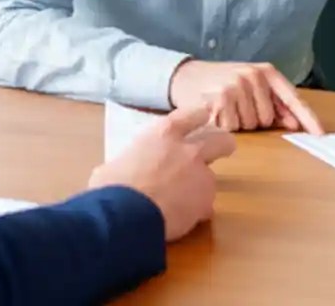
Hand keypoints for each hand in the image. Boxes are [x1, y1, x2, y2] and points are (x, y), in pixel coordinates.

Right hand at [88, 106, 236, 241]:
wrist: (125, 216)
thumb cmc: (111, 186)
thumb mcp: (117, 163)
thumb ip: (132, 161)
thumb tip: (123, 171)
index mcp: (164, 134)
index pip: (193, 114)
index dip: (199, 117)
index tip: (203, 118)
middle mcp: (188, 150)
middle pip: (221, 140)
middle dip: (223, 145)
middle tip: (219, 152)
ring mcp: (201, 176)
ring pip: (213, 178)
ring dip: (202, 187)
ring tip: (184, 201)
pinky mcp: (206, 202)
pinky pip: (206, 206)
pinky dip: (197, 212)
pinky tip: (180, 220)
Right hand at [169, 60, 323, 134]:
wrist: (185, 75)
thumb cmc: (221, 83)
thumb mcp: (250, 86)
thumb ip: (273, 102)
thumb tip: (294, 123)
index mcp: (266, 72)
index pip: (293, 98)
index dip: (308, 118)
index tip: (320, 134)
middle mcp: (254, 75)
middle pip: (268, 119)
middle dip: (255, 120)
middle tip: (237, 107)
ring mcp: (238, 86)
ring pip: (251, 125)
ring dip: (238, 124)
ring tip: (225, 109)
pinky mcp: (222, 98)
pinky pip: (233, 127)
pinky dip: (224, 125)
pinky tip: (215, 112)